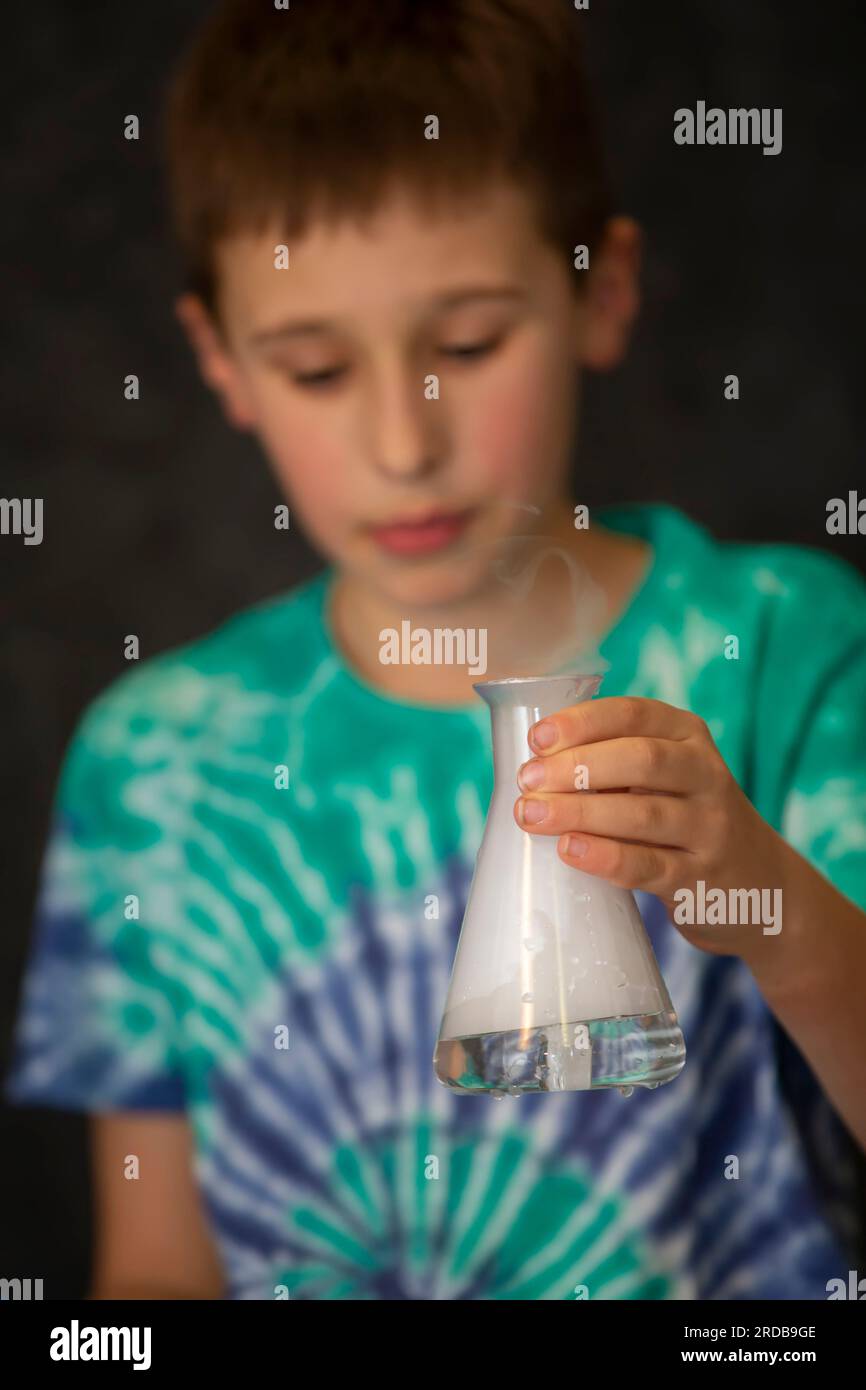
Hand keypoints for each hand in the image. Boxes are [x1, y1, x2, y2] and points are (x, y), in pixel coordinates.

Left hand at [513, 695, 792, 955]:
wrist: (763, 886)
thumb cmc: (686, 818)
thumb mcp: (669, 775)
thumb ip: (617, 762)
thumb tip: (535, 762)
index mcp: (689, 737)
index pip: (635, 715)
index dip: (583, 722)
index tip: (538, 739)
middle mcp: (706, 775)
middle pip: (641, 760)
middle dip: (577, 767)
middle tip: (528, 781)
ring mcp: (709, 829)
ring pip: (642, 814)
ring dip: (580, 812)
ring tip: (532, 815)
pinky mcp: (700, 879)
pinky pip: (648, 865)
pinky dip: (605, 857)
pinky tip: (569, 850)